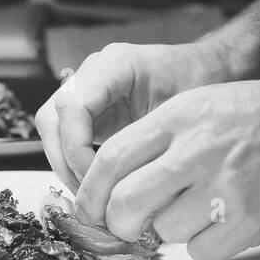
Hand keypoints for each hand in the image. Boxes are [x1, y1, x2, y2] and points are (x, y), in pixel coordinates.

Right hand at [35, 40, 224, 190]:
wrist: (208, 71)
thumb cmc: (200, 85)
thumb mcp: (181, 114)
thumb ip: (151, 144)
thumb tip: (128, 192)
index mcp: (115, 64)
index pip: (72, 106)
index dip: (76, 147)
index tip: (98, 178)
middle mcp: (95, 72)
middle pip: (51, 117)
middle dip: (65, 161)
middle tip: (91, 194)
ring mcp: (89, 89)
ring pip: (52, 129)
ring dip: (66, 165)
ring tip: (94, 194)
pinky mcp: (90, 107)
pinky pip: (65, 136)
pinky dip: (74, 162)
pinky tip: (98, 185)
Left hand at [73, 75, 259, 259]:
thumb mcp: (205, 104)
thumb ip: (159, 139)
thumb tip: (113, 185)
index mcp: (181, 115)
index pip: (110, 160)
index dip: (90, 195)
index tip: (89, 212)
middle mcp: (198, 148)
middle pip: (126, 205)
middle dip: (120, 225)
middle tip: (131, 227)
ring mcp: (224, 185)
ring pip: (165, 232)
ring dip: (175, 231)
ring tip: (204, 209)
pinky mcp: (249, 220)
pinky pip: (201, 252)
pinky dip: (208, 246)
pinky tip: (226, 223)